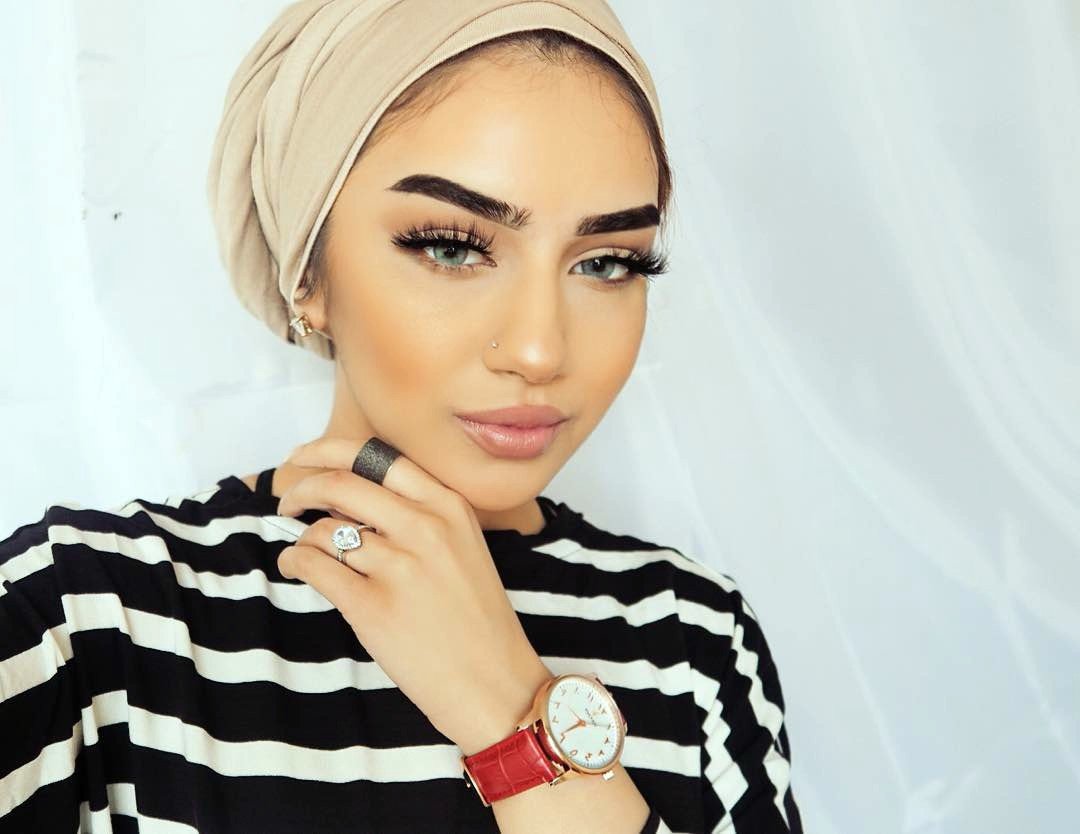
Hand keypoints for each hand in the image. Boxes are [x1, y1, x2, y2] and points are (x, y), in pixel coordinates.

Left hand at [275, 436, 554, 753]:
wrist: (495, 683)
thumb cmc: (476, 620)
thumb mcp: (463, 547)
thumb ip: (418, 515)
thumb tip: (348, 499)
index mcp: (449, 505)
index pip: (376, 455)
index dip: (327, 451)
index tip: (303, 458)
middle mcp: (425, 526)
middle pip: (340, 482)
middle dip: (301, 487)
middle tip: (288, 502)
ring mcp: (398, 566)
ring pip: (323, 529)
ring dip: (302, 536)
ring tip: (304, 551)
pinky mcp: (372, 607)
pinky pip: (314, 566)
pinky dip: (295, 562)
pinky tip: (298, 568)